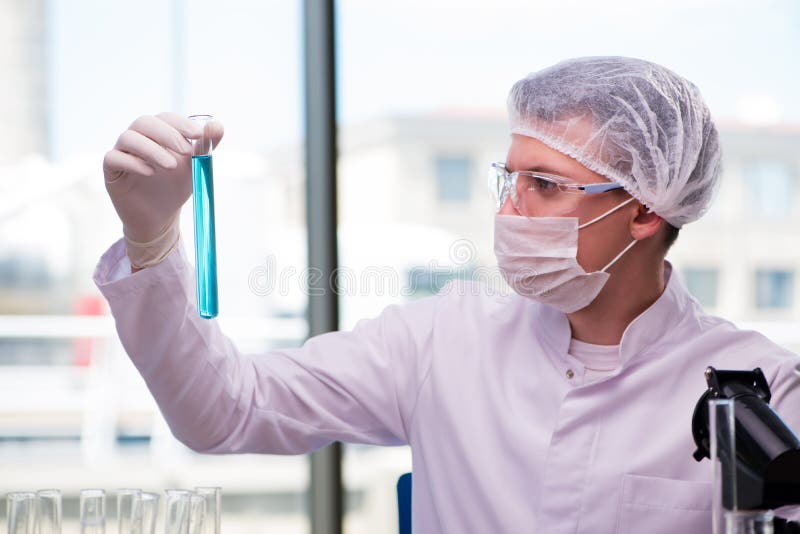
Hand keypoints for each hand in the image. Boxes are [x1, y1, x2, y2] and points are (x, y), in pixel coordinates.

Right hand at [103, 112, 223, 243]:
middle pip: (145, 122)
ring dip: (152, 149)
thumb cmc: (176, 187)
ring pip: (128, 138)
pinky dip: (133, 163)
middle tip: (186, 151)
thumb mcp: (194, 167)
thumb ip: (205, 147)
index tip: (199, 135)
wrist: (161, 217)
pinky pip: (113, 158)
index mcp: (157, 134)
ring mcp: (122, 152)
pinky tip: (151, 173)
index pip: (165, 118)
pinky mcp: (111, 171)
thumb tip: (217, 125)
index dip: (181, 124)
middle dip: (168, 135)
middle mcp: (137, 138)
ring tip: (172, 166)